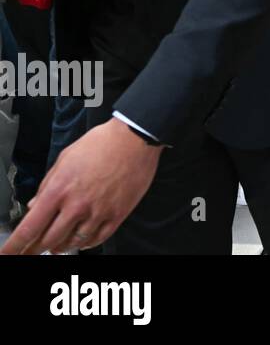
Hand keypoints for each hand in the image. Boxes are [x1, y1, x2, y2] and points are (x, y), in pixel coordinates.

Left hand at [0, 118, 161, 253]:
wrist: (134, 138)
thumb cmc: (101, 143)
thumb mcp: (65, 159)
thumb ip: (47, 184)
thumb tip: (35, 205)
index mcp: (59, 190)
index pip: (30, 227)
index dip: (15, 246)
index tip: (9, 253)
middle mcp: (77, 205)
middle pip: (49, 240)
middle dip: (37, 247)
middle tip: (34, 248)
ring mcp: (98, 212)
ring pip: (73, 242)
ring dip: (61, 246)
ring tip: (58, 244)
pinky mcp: (118, 214)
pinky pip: (98, 239)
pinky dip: (86, 243)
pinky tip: (82, 239)